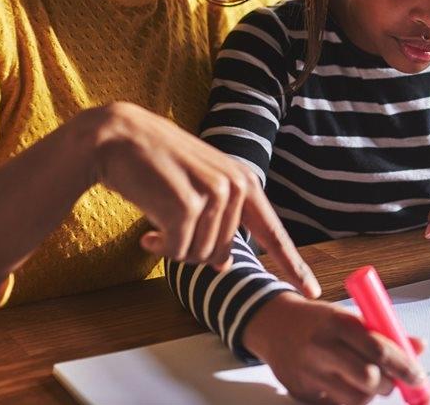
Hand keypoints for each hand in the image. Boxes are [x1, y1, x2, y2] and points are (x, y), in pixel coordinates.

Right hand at [86, 102, 318, 296]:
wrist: (117, 139)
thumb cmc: (155, 166)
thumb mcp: (197, 190)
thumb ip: (218, 221)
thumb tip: (224, 264)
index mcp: (244, 183)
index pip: (272, 231)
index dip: (293, 264)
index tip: (311, 291)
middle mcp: (236, 187)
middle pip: (221, 253)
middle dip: (191, 250)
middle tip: (167, 228)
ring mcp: (214, 195)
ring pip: (199, 255)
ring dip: (173, 247)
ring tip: (156, 221)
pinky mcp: (187, 206)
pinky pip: (177, 251)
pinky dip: (159, 248)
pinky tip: (146, 232)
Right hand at [244, 293, 426, 404]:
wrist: (272, 324)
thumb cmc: (319, 321)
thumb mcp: (350, 317)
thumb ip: (384, 333)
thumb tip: (419, 347)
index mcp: (337, 322)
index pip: (378, 349)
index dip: (404, 366)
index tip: (417, 376)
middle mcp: (321, 347)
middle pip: (368, 378)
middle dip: (388, 384)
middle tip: (392, 380)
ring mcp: (308, 372)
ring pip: (355, 398)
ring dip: (370, 394)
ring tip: (367, 380)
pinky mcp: (300, 392)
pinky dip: (349, 398)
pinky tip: (344, 384)